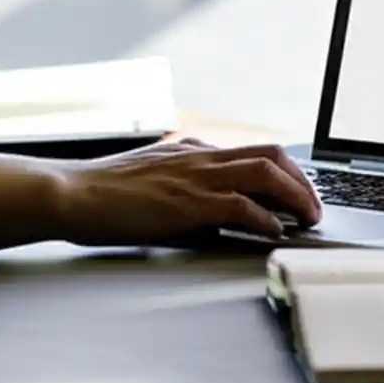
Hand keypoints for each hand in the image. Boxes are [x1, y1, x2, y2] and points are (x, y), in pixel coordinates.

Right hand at [53, 139, 322, 244]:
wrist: (70, 192)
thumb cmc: (101, 192)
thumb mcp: (151, 177)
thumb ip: (183, 183)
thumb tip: (212, 208)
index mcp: (192, 150)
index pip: (251, 151)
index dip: (282, 171)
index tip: (296, 190)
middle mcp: (200, 156)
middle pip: (270, 155)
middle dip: (301, 180)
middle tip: (313, 207)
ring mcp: (195, 176)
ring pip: (265, 173)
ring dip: (295, 197)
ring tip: (307, 219)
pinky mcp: (188, 202)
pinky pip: (241, 205)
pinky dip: (265, 218)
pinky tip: (275, 232)